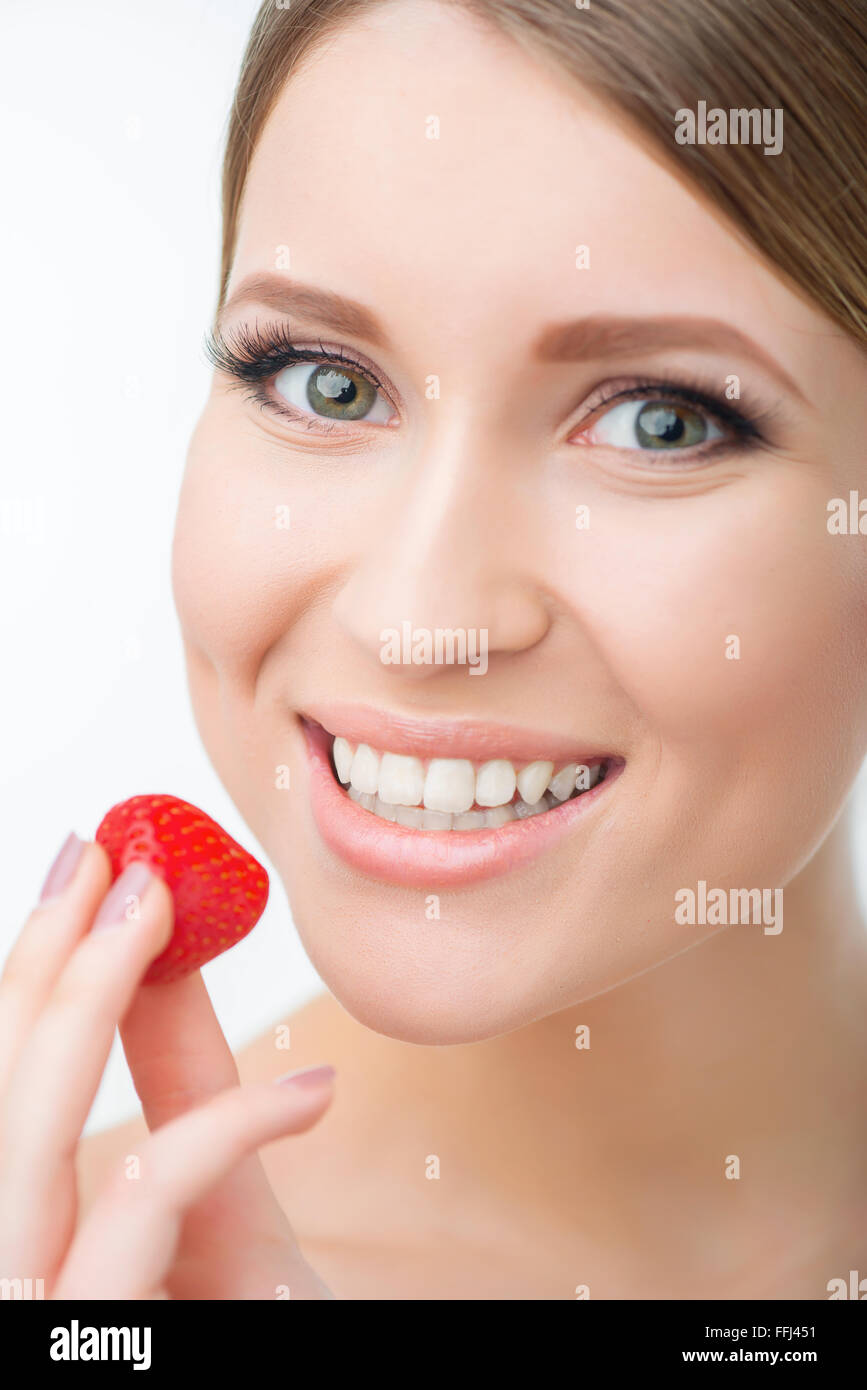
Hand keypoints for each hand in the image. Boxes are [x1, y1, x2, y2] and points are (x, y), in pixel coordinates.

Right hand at [0, 833, 333, 1298]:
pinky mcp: (90, 1336)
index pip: (19, 1095)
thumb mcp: (221, 1237)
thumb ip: (198, 1134)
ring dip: (92, 994)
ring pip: (34, 1136)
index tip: (84, 875)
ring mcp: (39, 1308)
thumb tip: (179, 980)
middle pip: (6, 1098)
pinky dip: (225, 1124)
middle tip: (111, 856)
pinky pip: (145, 1198)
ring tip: (160, 898)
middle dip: (50, 962)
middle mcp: (21, 1267)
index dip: (41, 982)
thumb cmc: (258, 1324)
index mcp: (42, 1245)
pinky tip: (310, 1089)